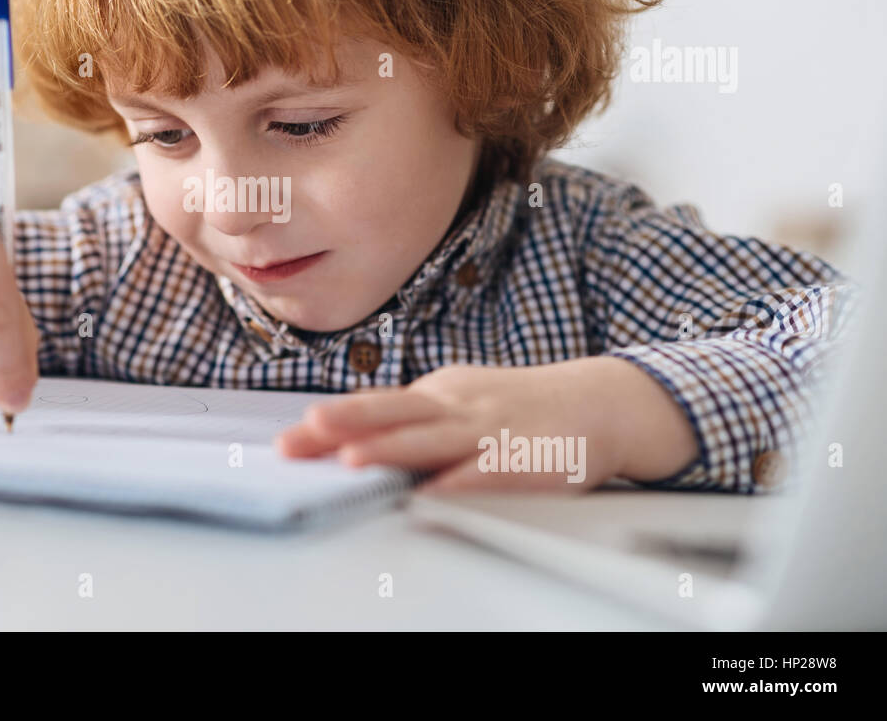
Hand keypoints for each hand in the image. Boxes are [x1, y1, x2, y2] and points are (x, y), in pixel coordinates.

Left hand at [275, 357, 696, 492]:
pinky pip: (489, 472)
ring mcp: (491, 431)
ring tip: (352, 461)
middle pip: (394, 413)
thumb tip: (348, 438)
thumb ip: (413, 420)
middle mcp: (458, 407)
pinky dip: (460, 481)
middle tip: (305, 433)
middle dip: (347, 423)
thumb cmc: (518, 409)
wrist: (600, 403)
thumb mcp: (460, 402)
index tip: (288, 442)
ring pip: (433, 439)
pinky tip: (434, 493)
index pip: (375, 408)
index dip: (331, 425)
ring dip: (391, 449)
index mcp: (438, 394)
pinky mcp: (526, 458)